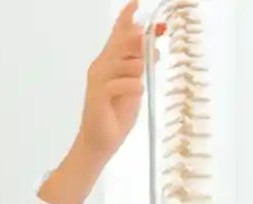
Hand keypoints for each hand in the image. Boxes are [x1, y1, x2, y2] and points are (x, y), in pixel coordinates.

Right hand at [77, 0, 161, 162]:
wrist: (101, 140)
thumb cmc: (117, 113)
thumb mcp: (135, 86)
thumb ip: (141, 67)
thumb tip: (154, 48)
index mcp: (109, 61)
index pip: (117, 34)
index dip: (126, 19)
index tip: (136, 3)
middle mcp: (101, 65)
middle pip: (121, 42)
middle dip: (138, 40)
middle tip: (154, 38)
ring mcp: (98, 78)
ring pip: (124, 61)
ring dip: (138, 68)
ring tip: (140, 81)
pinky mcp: (98, 93)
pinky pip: (123, 82)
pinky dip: (134, 87)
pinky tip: (138, 92)